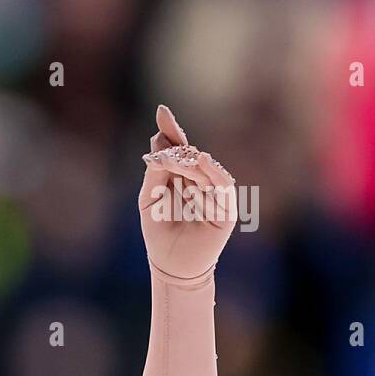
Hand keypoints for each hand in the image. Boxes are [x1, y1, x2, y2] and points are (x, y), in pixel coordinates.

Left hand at [138, 104, 236, 280]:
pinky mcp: (225, 209)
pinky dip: (211, 173)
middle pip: (190, 155)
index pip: (177, 149)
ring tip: (178, 156)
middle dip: (177, 149)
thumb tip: (158, 139)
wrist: (171, 265)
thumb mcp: (149, 198)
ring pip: (205, 168)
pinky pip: (222, 186)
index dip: (171, 130)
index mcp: (180, 177)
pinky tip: (200, 163)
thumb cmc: (159, 233)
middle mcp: (198, 181)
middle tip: (162, 150)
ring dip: (190, 161)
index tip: (161, 110)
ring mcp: (213, 194)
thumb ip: (155, 171)